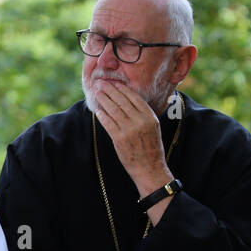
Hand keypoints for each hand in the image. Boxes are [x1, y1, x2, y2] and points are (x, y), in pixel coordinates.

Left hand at [92, 80, 172, 197]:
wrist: (149, 168)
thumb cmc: (151, 148)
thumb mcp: (153, 128)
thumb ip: (143, 115)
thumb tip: (128, 100)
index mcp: (150, 117)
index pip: (134, 98)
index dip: (122, 89)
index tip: (114, 83)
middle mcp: (140, 121)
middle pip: (122, 101)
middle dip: (110, 90)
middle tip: (101, 83)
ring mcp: (129, 130)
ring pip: (113, 110)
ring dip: (103, 100)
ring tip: (97, 93)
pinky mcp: (120, 139)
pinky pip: (108, 123)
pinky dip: (102, 115)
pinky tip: (97, 110)